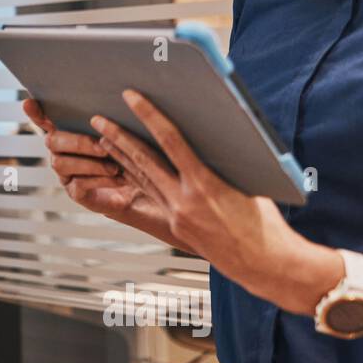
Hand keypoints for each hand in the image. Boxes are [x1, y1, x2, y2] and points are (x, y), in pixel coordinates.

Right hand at [22, 97, 175, 238]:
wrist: (150, 188)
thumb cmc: (139, 152)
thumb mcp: (128, 131)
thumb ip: (115, 117)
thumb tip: (126, 93)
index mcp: (70, 131)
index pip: (45, 119)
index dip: (35, 113)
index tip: (29, 102)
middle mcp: (62, 151)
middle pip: (52, 141)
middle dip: (77, 141)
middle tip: (102, 144)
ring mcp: (67, 173)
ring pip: (61, 163)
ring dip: (89, 162)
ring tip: (114, 164)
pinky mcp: (77, 192)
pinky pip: (78, 184)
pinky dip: (98, 179)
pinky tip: (117, 177)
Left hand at [92, 89, 339, 314]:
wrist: (263, 264)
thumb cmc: (264, 222)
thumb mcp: (247, 182)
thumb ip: (222, 160)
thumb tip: (206, 133)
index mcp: (205, 185)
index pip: (170, 141)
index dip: (149, 116)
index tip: (132, 98)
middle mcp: (184, 200)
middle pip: (144, 161)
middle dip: (118, 137)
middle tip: (98, 119)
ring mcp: (177, 215)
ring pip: (142, 179)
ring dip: (121, 157)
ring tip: (102, 139)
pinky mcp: (175, 226)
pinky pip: (151, 195)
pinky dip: (137, 178)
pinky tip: (125, 166)